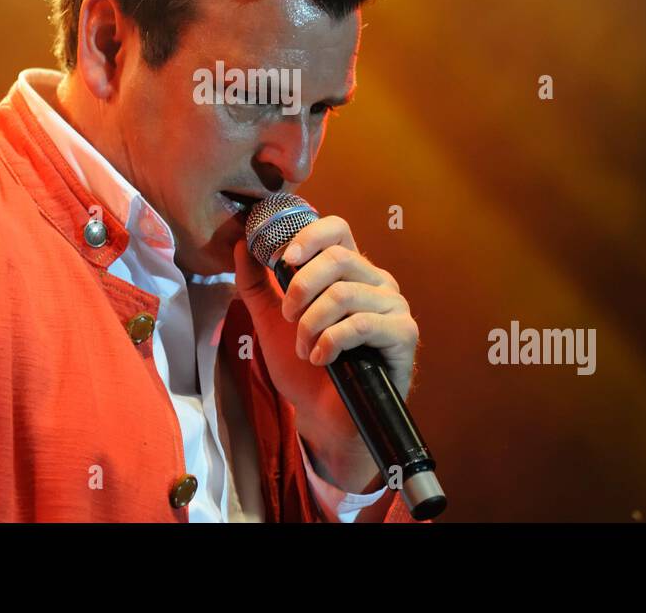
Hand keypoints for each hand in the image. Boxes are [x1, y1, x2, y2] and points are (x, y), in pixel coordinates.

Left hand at [232, 215, 418, 492]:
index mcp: (349, 271)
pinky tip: (321, 358)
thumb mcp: (271, 320)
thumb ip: (256, 283)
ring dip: (311, 324)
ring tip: (303, 348)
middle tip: (287, 317)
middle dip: (300, 289)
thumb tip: (242, 243)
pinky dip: (330, 342)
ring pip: (344, 293)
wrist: (322, 416)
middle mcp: (376, 281)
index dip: (309, 236)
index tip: (283, 259)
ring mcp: (393, 306)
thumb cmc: (303, 367)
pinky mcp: (403, 334)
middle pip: (338, 258)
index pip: (337, 229)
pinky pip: (362, 324)